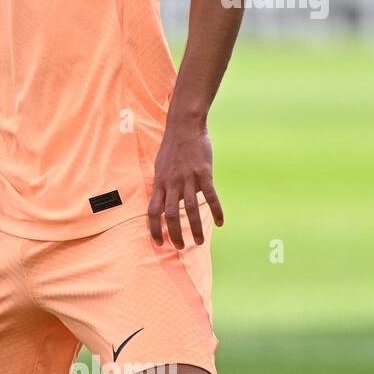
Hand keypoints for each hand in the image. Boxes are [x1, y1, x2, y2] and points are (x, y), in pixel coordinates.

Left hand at [147, 117, 222, 248]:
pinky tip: (220, 223)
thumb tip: (162, 199)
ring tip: (199, 241)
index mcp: (159, 182)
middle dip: (174, 234)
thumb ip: (162, 184)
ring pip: (190, 208)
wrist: (185, 126)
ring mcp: (188, 178)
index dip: (154, 229)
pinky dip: (216, 211)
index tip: (158, 242)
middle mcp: (172, 183)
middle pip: (170, 214)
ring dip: (195, 228)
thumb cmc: (172, 147)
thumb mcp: (160, 166)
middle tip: (180, 247)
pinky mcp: (204, 173)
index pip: (153, 211)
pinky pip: (211, 196)